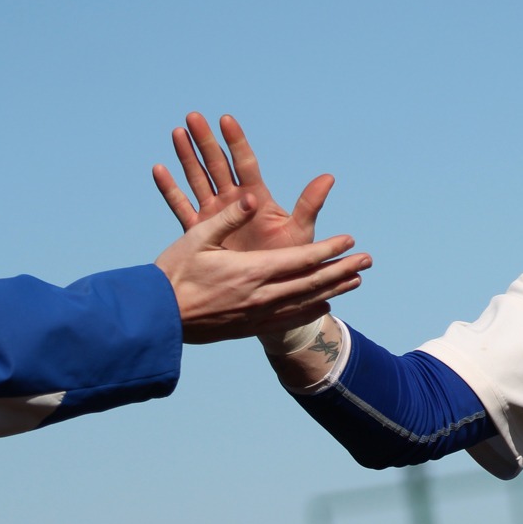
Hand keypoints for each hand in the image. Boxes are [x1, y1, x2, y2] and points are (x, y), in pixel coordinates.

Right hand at [153, 112, 333, 252]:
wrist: (262, 291)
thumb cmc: (284, 259)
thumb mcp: (297, 232)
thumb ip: (308, 205)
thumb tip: (329, 178)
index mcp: (257, 200)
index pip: (245, 164)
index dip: (236, 142)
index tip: (225, 119)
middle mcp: (234, 204)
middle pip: (218, 166)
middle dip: (206, 141)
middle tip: (193, 116)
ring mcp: (214, 217)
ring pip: (197, 181)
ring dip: (186, 157)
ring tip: (176, 131)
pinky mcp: (199, 233)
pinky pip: (181, 208)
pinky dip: (170, 189)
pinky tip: (158, 168)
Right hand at [154, 195, 372, 343]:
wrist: (154, 319)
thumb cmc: (172, 273)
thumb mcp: (197, 237)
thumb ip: (229, 216)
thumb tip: (254, 196)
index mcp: (251, 271)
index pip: (301, 260)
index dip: (328, 250)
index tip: (350, 241)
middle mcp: (260, 296)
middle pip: (312, 283)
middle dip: (342, 271)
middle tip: (367, 262)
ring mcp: (256, 315)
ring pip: (305, 302)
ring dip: (332, 290)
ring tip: (355, 282)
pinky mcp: (248, 327)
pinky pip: (288, 318)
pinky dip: (310, 310)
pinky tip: (323, 305)